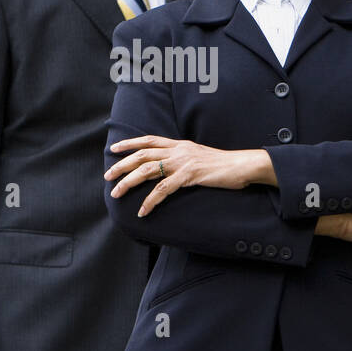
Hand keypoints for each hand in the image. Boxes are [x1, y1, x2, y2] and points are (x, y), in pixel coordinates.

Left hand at [106, 136, 272, 216]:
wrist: (244, 165)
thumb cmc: (223, 166)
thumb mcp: (199, 157)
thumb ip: (183, 159)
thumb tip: (170, 168)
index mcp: (180, 144)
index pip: (149, 140)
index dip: (130, 143)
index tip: (114, 148)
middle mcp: (178, 150)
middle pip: (142, 154)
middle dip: (121, 165)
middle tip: (107, 176)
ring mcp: (183, 162)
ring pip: (147, 170)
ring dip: (128, 182)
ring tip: (116, 193)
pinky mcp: (189, 175)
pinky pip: (163, 189)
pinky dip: (150, 200)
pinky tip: (143, 210)